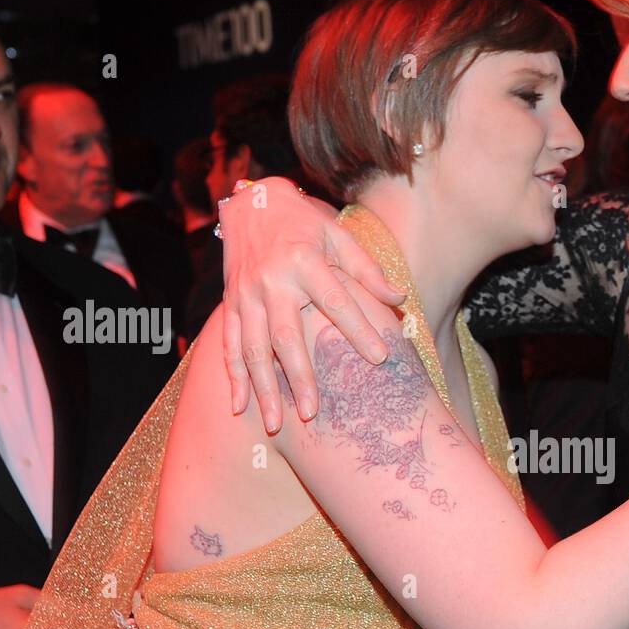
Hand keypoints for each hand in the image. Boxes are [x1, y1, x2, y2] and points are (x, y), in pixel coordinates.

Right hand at [219, 177, 407, 431]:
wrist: (253, 204)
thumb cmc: (306, 225)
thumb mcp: (339, 236)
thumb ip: (368, 270)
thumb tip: (400, 300)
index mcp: (304, 261)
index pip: (336, 301)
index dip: (359, 329)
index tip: (380, 358)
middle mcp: (271, 280)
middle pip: (286, 336)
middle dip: (299, 377)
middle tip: (313, 413)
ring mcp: (246, 295)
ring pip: (252, 349)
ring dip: (263, 389)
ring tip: (276, 424)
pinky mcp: (230, 304)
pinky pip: (228, 345)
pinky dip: (234, 377)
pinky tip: (239, 407)